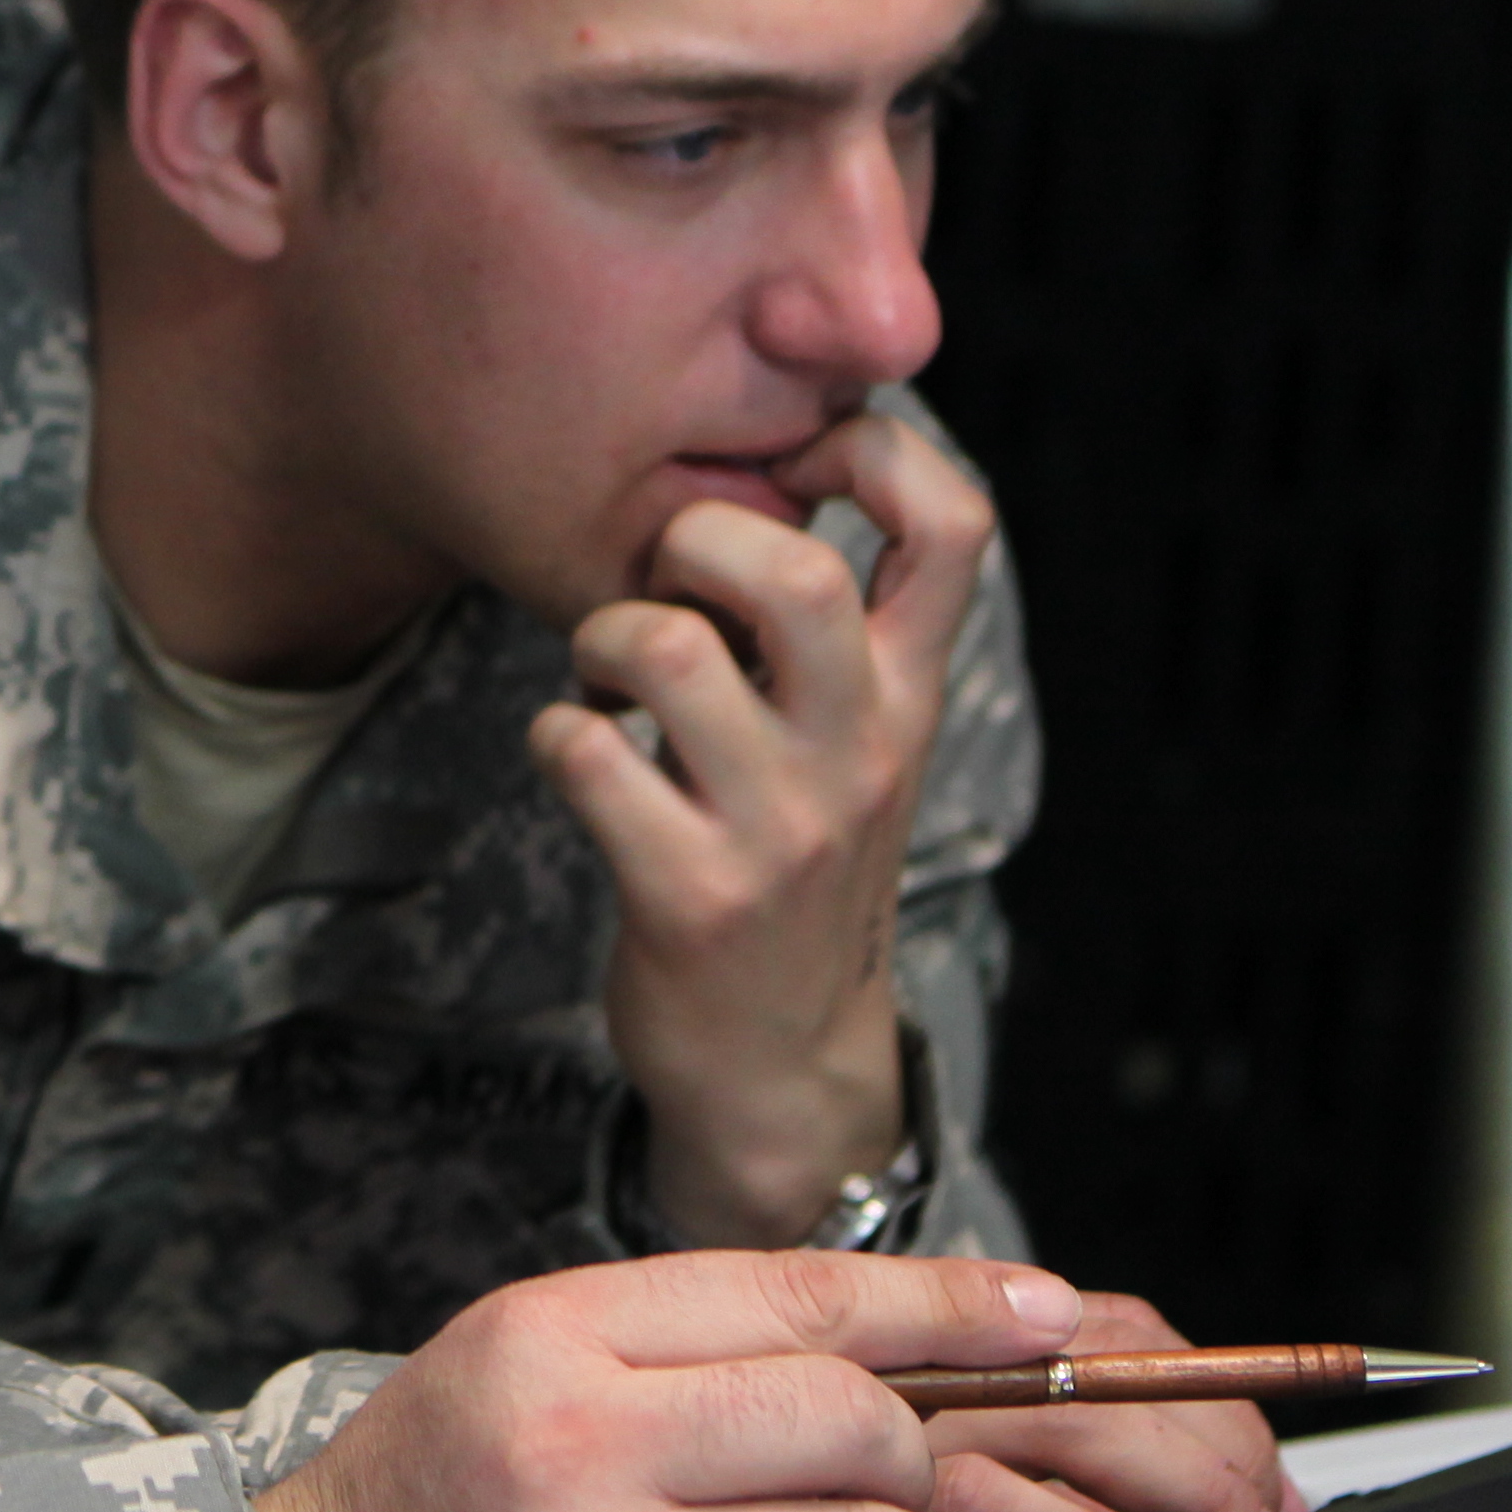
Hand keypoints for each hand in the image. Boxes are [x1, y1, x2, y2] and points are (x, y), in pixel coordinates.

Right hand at [251, 1249, 1072, 1511]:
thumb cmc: (431, 1511)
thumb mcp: (522, 1368)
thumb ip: (690, 1346)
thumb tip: (912, 1343)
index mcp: (550, 1342)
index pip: (806, 1301)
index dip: (952, 1307)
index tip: (1040, 1317)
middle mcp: (576, 1454)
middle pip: (862, 1429)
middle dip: (923, 1467)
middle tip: (910, 1496)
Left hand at [530, 409, 993, 1248]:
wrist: (780, 1062)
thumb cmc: (793, 866)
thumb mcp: (852, 745)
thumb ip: (834, 632)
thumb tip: (764, 473)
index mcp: (909, 697)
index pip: (957, 525)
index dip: (879, 448)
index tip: (800, 461)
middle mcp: (861, 754)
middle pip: (799, 576)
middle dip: (695, 538)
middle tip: (661, 584)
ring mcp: (779, 829)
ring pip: (670, 652)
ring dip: (603, 637)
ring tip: (603, 674)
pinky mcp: (690, 894)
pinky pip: (586, 754)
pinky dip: (553, 734)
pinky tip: (575, 755)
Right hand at [916, 1287, 1310, 1511]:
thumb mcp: (970, 1489)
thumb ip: (1059, 1491)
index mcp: (969, 1340)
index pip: (1125, 1335)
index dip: (1226, 1406)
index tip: (1274, 1480)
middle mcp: (943, 1360)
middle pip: (1119, 1374)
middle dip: (1233, 1460)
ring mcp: (909, 1413)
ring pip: (1082, 1426)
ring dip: (1197, 1501)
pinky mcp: (883, 1483)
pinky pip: (999, 1505)